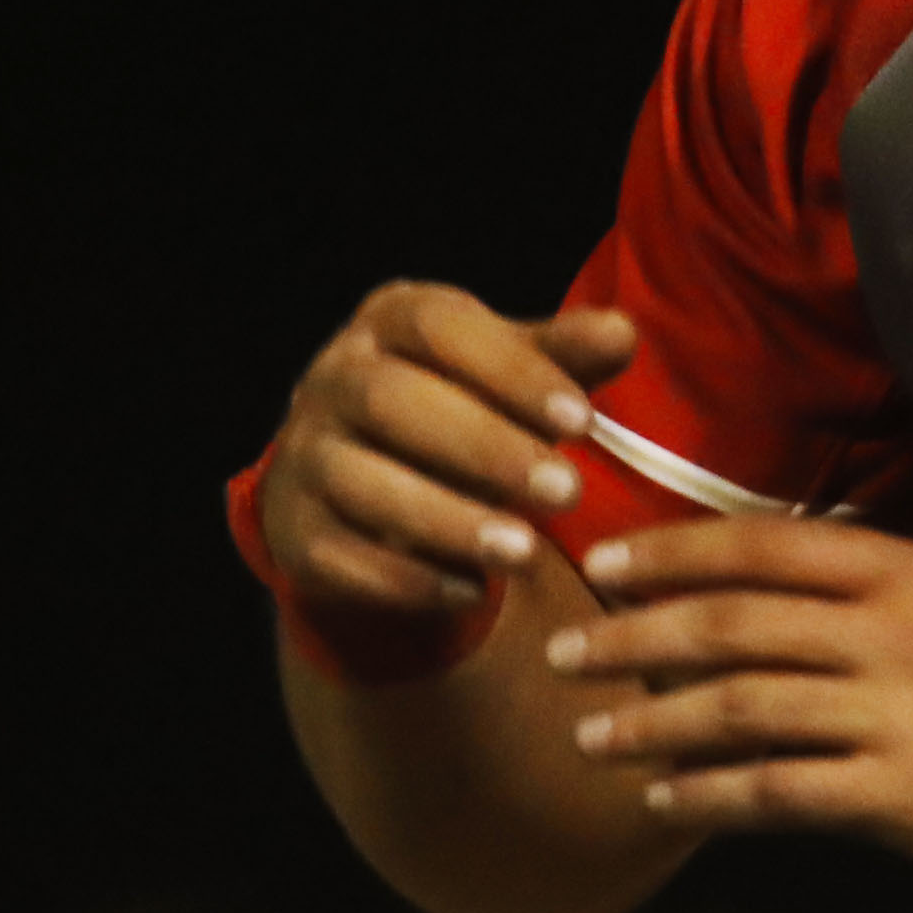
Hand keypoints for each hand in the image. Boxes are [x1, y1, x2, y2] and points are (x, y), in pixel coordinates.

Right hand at [265, 285, 628, 613]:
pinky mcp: (291, 530)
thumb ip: (565, 355)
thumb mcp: (514, 371)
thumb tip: (621, 332)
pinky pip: (337, 556)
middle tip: (569, 491)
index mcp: (390, 321)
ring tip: (526, 552)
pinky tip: (474, 591)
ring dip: (446, 519)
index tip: (584, 421)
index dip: (512, 371)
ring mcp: (303, 455)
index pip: (441, 328)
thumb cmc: (464, 402)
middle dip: (485, 448)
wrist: (362, 476)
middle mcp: (331, 378)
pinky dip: (407, 579)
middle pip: (393, 401)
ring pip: (359, 482)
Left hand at [549, 517, 912, 907]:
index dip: (679, 552)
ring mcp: (897, 715)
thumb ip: (906, 593)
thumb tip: (810, 593)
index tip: (612, 561)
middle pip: (732, 624)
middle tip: (567, 653)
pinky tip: (667, 802)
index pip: (770, 546)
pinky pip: (776, 792)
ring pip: (738, 708)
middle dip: (633, 637)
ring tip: (593, 738)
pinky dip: (708, 795)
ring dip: (650, 722)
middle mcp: (898, 634)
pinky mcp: (900, 797)